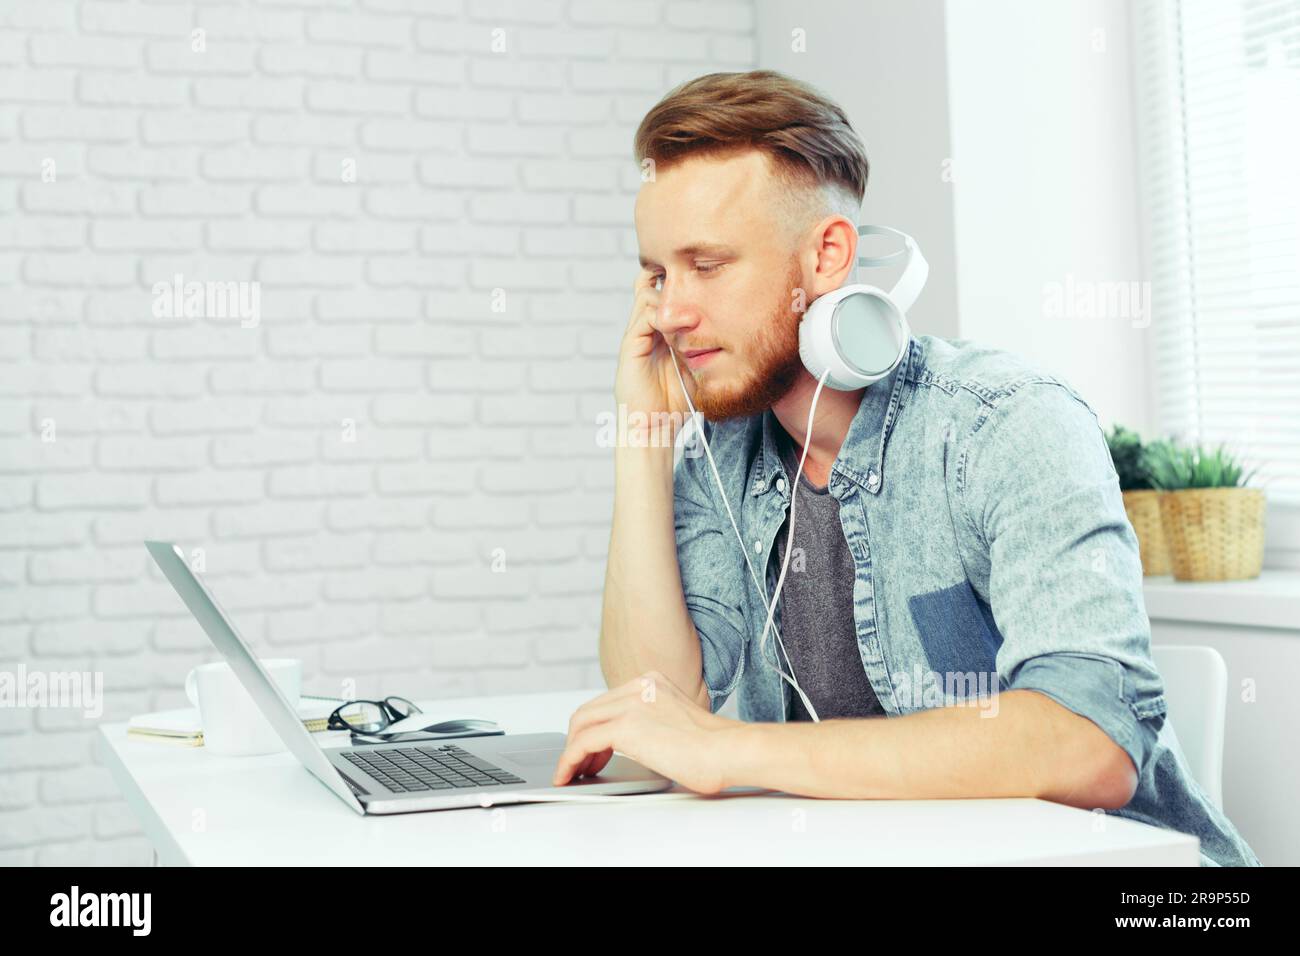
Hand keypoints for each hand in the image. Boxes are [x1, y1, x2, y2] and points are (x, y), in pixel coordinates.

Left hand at [552, 670, 739, 793]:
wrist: (729, 751)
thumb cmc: (716, 748)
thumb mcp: (678, 722)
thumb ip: (653, 723)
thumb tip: (636, 744)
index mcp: (652, 682)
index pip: (607, 702)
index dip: (594, 728)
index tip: (592, 751)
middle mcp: (639, 686)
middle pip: (589, 710)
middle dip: (578, 739)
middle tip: (579, 765)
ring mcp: (631, 703)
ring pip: (581, 724)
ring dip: (571, 751)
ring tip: (573, 773)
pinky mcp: (625, 727)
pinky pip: (582, 743)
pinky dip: (569, 760)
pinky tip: (569, 775)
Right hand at [612, 269, 696, 443]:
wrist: (655, 425)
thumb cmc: (678, 401)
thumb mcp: (698, 365)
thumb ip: (705, 345)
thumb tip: (733, 326)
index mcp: (660, 331)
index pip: (662, 293)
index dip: (676, 281)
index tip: (701, 277)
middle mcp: (645, 329)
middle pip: (650, 285)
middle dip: (670, 278)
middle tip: (695, 280)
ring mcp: (636, 335)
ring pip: (646, 295)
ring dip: (671, 298)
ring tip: (693, 314)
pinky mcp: (631, 345)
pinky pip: (643, 317)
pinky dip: (662, 315)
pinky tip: (684, 325)